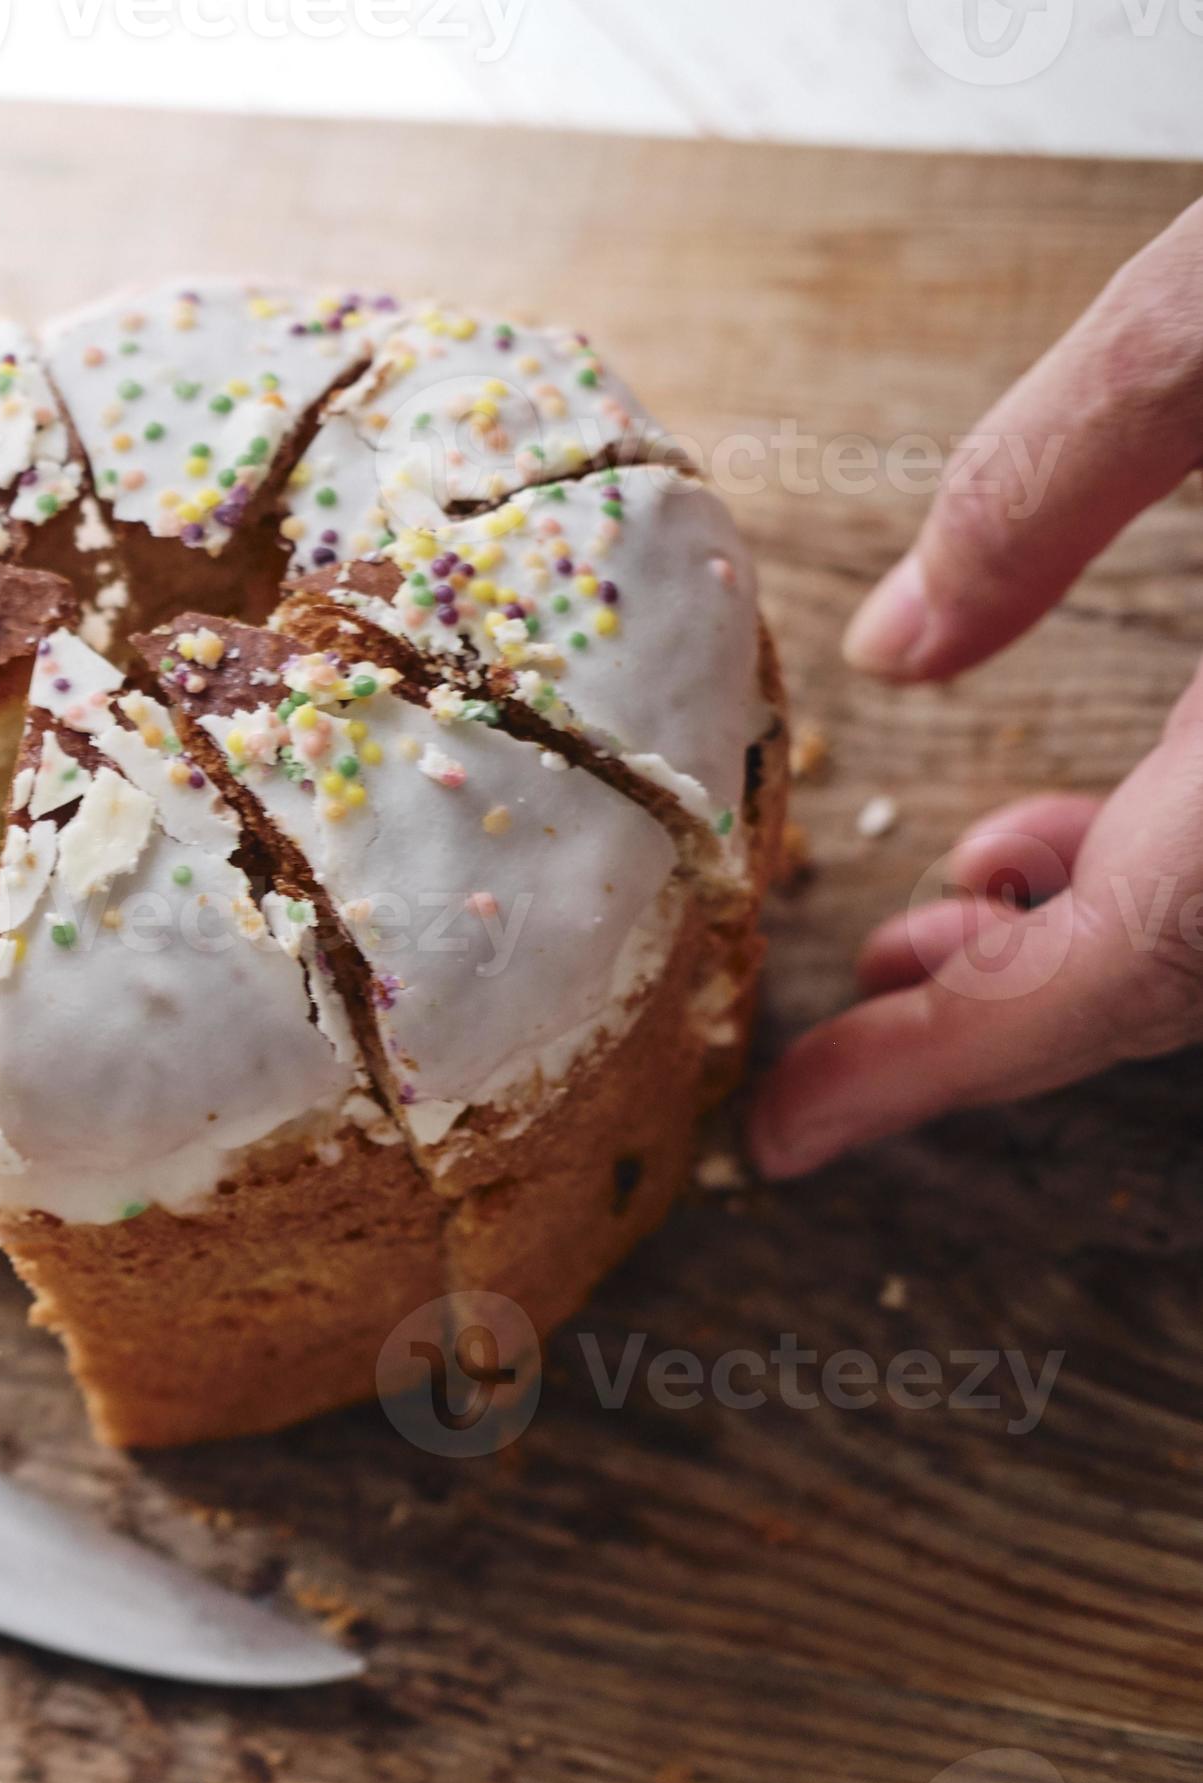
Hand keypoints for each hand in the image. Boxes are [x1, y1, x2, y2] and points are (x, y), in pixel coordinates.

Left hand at [751, 197, 1202, 1176]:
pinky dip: (1190, 878)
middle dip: (1007, 1016)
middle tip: (846, 1015)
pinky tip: (1079, 842)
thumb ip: (1039, 483)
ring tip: (939, 921)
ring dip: (1098, 944)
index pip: (1126, 962)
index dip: (939, 1065)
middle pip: (1199, 972)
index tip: (788, 1131)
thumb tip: (901, 644)